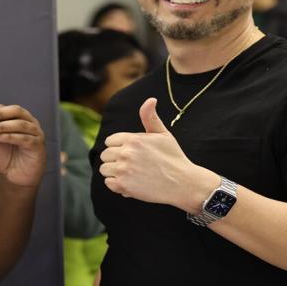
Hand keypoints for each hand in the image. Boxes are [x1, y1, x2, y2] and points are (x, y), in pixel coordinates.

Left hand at [0, 104, 44, 187]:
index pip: (3, 108)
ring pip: (19, 124)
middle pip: (15, 111)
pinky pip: (23, 138)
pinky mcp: (37, 145)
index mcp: (17, 118)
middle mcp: (29, 122)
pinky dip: (8, 136)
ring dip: (0, 126)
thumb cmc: (5, 159)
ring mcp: (35, 133)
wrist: (15, 179)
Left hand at [98, 98, 213, 211]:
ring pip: (104, 169)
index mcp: (133, 139)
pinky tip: (130, 183)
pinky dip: (117, 184)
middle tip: (131, 165)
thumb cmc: (173, 158)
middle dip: (115, 159)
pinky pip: (108, 183)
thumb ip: (150, 117)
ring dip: (114, 172)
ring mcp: (123, 170)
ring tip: (129, 174)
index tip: (129, 153)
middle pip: (105, 155)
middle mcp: (126, 153)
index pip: (110, 141)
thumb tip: (150, 99)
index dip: (118, 147)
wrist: (182, 183)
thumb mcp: (163, 134)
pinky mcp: (123, 186)